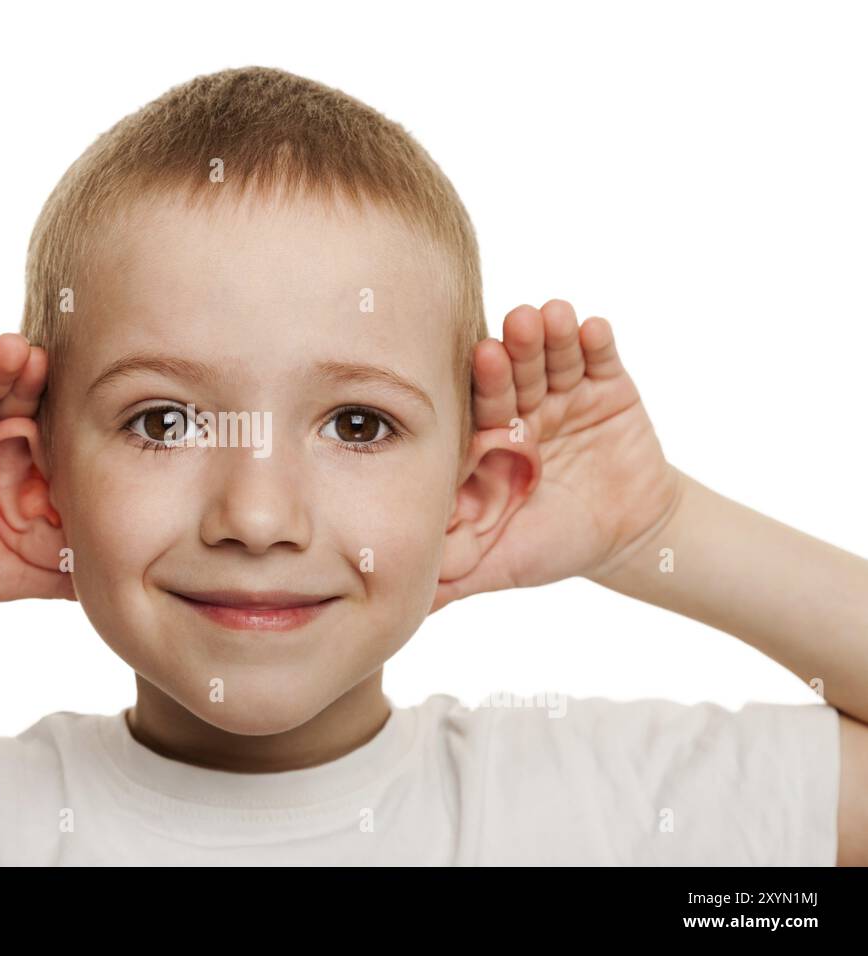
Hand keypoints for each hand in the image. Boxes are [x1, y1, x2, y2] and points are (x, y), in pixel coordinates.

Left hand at [432, 300, 683, 610]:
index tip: (481, 356)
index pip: (483, 407)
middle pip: (517, 373)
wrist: (625, 538)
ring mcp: (563, 393)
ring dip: (552, 336)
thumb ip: (451, 576)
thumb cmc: (550, 546)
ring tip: (551, 315)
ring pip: (554, 358)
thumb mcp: (499, 564)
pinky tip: (592, 327)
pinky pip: (601, 359)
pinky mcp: (608, 387)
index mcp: (489, 440)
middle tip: (514, 327)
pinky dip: (597, 342)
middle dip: (517, 351)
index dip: (484, 385)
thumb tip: (392, 608)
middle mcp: (521, 408)